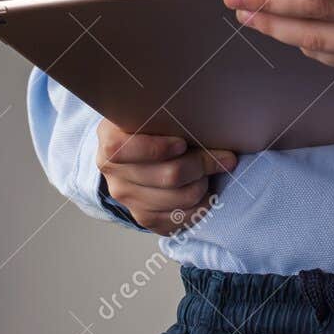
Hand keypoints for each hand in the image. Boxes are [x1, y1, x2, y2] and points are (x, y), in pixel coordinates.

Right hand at [96, 121, 237, 233]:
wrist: (137, 153)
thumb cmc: (152, 128)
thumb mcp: (153, 114)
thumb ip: (171, 117)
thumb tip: (212, 131)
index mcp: (110, 141)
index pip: (123, 149)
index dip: (157, 148)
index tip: (182, 143)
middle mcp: (115, 175)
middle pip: (167, 176)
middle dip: (201, 165)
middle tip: (223, 157)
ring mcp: (128, 200)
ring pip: (179, 199)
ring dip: (203, 185)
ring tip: (211, 171)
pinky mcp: (145, 218)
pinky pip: (181, 219)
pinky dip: (201, 205)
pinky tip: (205, 191)